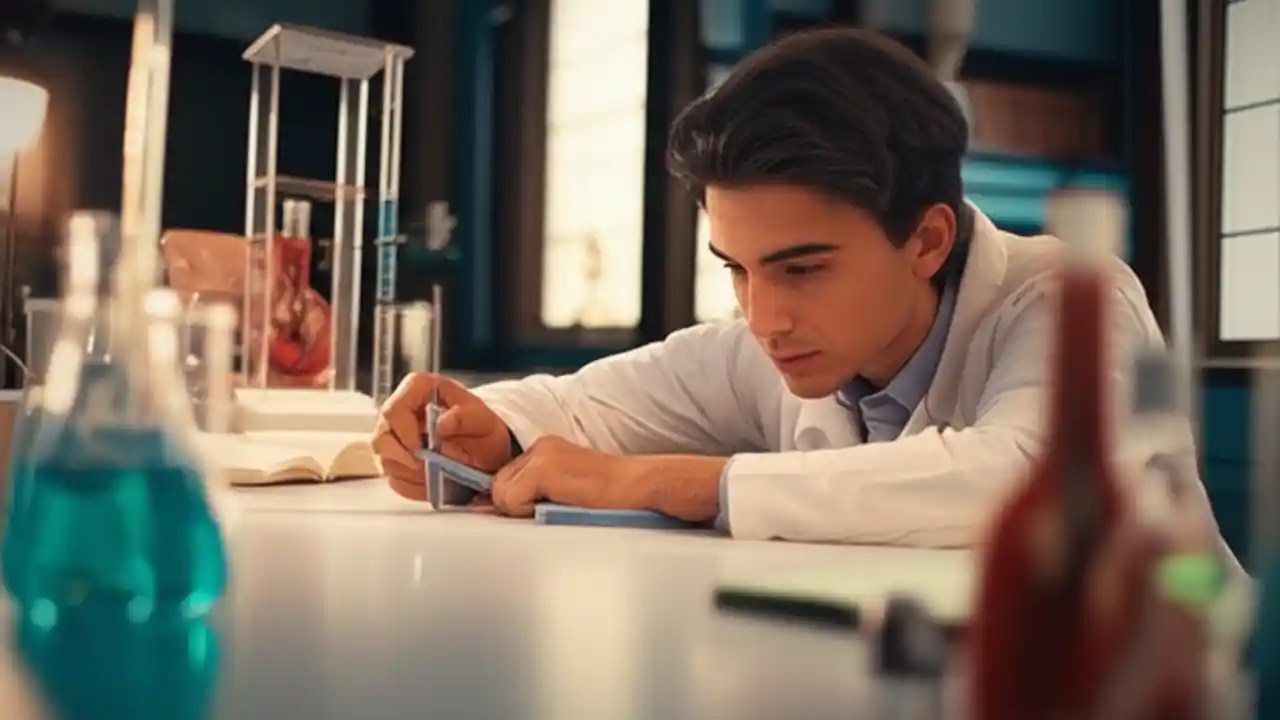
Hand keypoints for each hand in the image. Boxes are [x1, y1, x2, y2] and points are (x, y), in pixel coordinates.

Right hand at [371, 372, 514, 500]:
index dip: (405, 432)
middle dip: (406, 458)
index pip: (394, 409)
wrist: (485, 451)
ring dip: (411, 473)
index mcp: (417, 389)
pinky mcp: (395, 461)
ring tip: (436, 473)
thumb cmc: (481, 429)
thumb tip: (441, 424)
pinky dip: (413, 485)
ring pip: (385, 460)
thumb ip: (465, 418)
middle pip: (381, 438)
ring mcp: (393, 437)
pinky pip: (394, 479)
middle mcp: (399, 411)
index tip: (423, 448)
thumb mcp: (483, 420)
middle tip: (429, 467)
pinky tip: (432, 482)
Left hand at [490, 436, 640, 517]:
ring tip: (559, 507)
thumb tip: (495, 510)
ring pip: (501, 493)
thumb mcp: (566, 491)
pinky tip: (559, 505)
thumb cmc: (610, 498)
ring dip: (523, 509)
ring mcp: (540, 454)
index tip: (539, 510)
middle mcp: (539, 447)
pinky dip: (528, 511)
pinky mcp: (543, 468)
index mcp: (544, 450)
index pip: (506, 479)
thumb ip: (535, 495)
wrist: (638, 486)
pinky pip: (510, 499)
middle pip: (498, 486)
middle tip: (554, 508)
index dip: (516, 502)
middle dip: (516, 505)